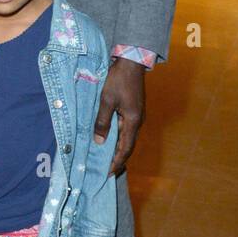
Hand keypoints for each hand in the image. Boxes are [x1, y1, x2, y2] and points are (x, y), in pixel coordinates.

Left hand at [94, 57, 144, 174]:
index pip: (126, 148)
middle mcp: (137, 121)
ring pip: (127, 137)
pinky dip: (118, 137)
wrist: (131, 63)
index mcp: (132, 121)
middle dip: (117, 159)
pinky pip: (125, 129)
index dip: (117, 162)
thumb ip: (103, 122)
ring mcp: (136, 116)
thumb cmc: (118, 80)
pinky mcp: (133, 110)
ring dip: (117, 148)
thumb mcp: (107, 101)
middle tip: (106, 170)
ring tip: (105, 158)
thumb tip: (100, 142)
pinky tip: (109, 139)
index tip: (109, 173)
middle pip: (128, 145)